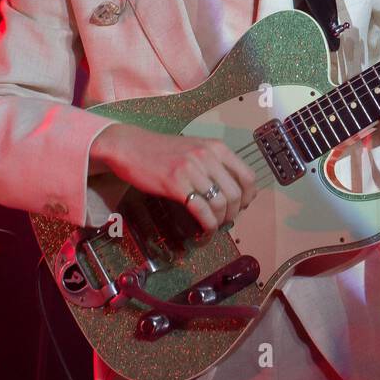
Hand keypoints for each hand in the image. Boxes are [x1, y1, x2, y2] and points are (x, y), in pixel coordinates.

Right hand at [91, 124, 257, 233]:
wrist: (130, 146)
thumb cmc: (162, 150)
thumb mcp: (196, 148)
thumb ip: (215, 164)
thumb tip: (232, 190)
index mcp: (216, 147)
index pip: (248, 176)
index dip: (249, 196)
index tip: (243, 206)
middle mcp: (208, 156)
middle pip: (236, 193)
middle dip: (234, 213)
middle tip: (225, 220)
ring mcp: (191, 169)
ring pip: (220, 203)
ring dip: (220, 221)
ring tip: (213, 227)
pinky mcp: (175, 184)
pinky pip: (201, 210)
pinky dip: (207, 226)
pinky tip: (203, 233)